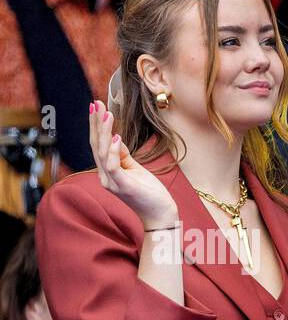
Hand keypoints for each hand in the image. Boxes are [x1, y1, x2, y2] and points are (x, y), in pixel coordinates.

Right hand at [88, 100, 177, 228]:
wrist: (160, 215)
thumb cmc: (149, 193)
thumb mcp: (135, 169)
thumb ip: (123, 156)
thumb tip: (115, 138)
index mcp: (107, 171)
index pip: (98, 145)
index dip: (96, 126)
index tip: (96, 107)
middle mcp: (105, 176)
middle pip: (96, 145)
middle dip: (96, 123)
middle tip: (95, 103)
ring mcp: (112, 182)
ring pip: (102, 152)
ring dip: (104, 131)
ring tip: (107, 114)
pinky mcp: (122, 186)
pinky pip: (113, 165)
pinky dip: (113, 150)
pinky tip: (117, 137)